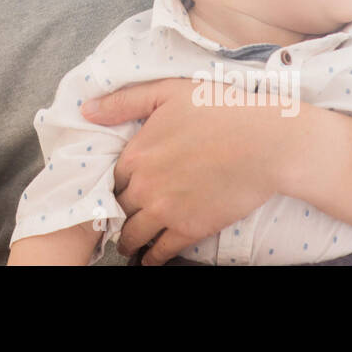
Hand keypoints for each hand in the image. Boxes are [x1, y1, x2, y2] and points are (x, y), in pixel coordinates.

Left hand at [82, 77, 297, 264]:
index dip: (112, 186)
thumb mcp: (167, 92)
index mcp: (136, 153)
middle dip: (117, 215)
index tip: (115, 192)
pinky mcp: (190, 229)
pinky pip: (161, 251)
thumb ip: (124, 101)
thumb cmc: (220, 110)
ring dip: (128, 242)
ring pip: (133, 235)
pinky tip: (151, 259)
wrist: (264, 142)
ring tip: (128, 245)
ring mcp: (165, 210)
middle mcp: (144, 186)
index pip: (111, 179)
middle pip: (118, 209)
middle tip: (117, 221)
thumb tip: (86, 110)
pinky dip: (153, 258)